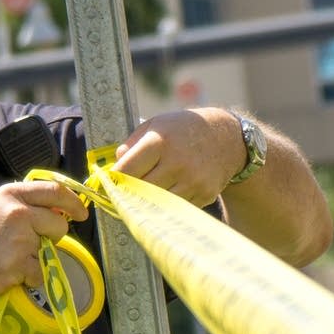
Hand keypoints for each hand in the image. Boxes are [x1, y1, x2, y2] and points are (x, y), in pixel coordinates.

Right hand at [0, 179, 90, 299]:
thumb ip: (25, 205)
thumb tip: (61, 211)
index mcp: (12, 194)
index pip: (54, 191)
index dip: (73, 202)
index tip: (81, 213)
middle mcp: (17, 212)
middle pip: (59, 224)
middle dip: (54, 236)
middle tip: (34, 244)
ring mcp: (19, 238)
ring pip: (50, 250)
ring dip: (38, 258)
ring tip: (13, 258)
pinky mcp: (19, 263)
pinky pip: (41, 272)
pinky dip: (31, 277)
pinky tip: (11, 272)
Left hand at [113, 108, 242, 207]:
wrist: (227, 139)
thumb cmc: (183, 130)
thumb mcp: (156, 125)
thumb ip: (132, 144)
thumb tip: (114, 167)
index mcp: (161, 142)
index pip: (127, 169)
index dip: (113, 179)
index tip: (107, 183)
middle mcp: (177, 163)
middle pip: (139, 190)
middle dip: (126, 193)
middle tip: (118, 195)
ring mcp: (192, 182)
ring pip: (155, 203)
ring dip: (144, 202)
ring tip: (137, 198)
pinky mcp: (203, 196)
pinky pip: (174, 208)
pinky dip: (165, 205)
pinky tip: (162, 197)